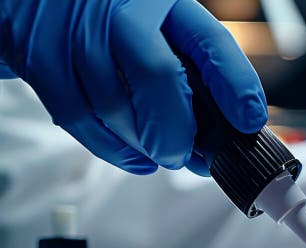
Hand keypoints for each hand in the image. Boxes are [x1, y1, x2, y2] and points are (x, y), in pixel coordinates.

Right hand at [0, 0, 266, 174]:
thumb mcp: (159, 30)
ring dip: (144, 145)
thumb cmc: (109, 18)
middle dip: (177, 131)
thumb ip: (189, 77)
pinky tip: (135, 156)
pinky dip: (113, 150)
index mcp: (163, 2)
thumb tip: (215, 143)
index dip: (234, 85)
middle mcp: (121, 10)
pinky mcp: (38, 56)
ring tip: (160, 153)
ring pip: (115, 106)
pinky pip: (79, 118)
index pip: (209, 42)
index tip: (249, 121)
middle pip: (159, 76)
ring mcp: (76, 30)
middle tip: (185, 155)